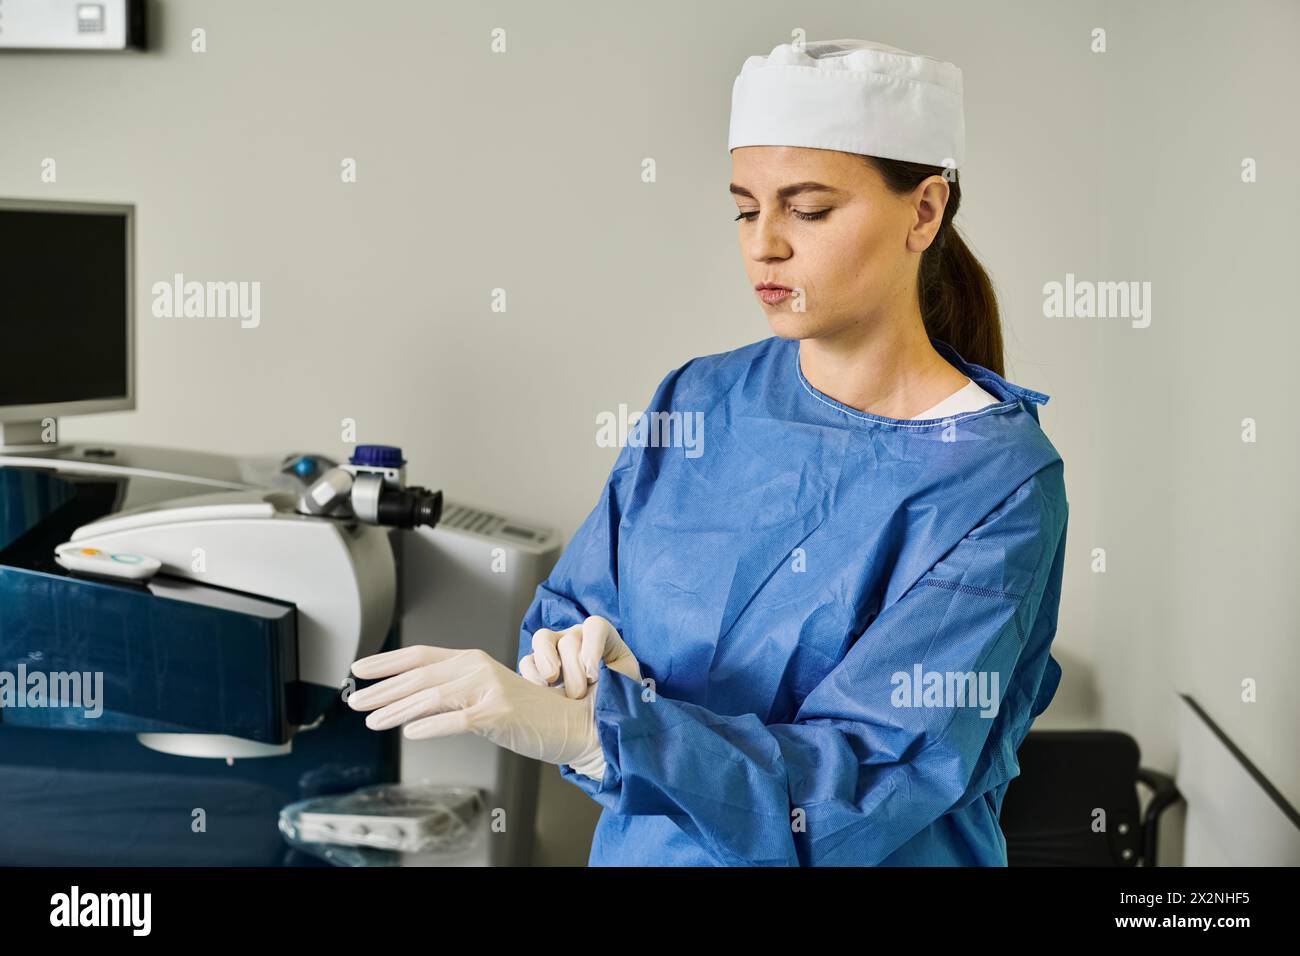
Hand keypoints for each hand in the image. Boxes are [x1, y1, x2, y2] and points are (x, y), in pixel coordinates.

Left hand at [347, 645, 606, 779]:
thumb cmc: (525, 713)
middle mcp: (478, 668)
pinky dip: (431, 725)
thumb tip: (407, 701)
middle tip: (356, 701)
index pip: (420, 656)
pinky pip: (458, 719)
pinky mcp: (499, 712)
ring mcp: (489, 689)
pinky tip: (410, 732)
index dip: (387, 661)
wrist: (568, 722)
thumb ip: (452, 691)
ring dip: (397, 709)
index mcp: (472, 660)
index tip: (359, 670)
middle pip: (420, 675)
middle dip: (383, 689)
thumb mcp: (483, 694)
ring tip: (373, 720)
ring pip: (433, 696)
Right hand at [519, 615, 641, 698]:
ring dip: (546, 661)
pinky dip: (530, 674)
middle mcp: (577, 637)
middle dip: (573, 668)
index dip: (592, 648)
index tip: (594, 675)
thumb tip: (601, 687)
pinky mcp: (537, 665)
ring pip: (542, 639)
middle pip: (570, 639)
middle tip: (578, 694)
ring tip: (552, 682)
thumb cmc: (617, 697)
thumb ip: (618, 681)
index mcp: (602, 637)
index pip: (595, 627)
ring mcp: (554, 648)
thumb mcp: (625, 685)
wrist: (603, 716)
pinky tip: (541, 691)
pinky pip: (528, 661)